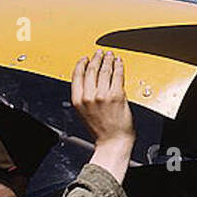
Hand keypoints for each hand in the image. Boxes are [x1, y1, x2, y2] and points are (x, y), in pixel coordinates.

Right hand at [71, 50, 134, 181]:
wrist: (113, 142)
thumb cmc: (101, 131)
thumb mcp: (84, 114)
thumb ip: (84, 98)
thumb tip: (89, 83)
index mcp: (78, 100)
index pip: (77, 75)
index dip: (81, 64)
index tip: (85, 58)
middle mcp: (89, 96)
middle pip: (91, 70)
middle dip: (96, 59)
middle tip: (100, 54)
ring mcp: (103, 95)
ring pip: (105, 71)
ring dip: (108, 60)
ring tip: (110, 56)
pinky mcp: (117, 96)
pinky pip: (117, 76)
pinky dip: (118, 67)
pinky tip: (119, 63)